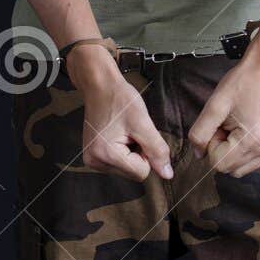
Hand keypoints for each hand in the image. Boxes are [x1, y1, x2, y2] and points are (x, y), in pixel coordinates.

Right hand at [65, 44, 173, 183]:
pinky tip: (117, 134)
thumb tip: (167, 175)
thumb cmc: (120, 100)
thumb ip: (157, 150)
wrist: (100, 85)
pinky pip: (117, 163)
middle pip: (133, 172)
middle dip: (138, 154)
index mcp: (107, 155)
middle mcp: (95, 162)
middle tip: (130, 131)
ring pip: (126, 168)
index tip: (138, 133)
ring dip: (130, 152)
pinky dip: (122, 151)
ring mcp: (91, 160)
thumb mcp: (143, 123)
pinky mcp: (92, 155)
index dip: (147, 154)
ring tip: (123, 131)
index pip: (141, 172)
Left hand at [187, 24, 259, 177]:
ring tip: (236, 126)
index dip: (211, 146)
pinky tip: (245, 129)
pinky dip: (243, 151)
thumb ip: (200, 132)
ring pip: (241, 169)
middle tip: (226, 125)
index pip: (219, 164)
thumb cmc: (242, 83)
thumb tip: (198, 154)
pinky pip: (253, 162)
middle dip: (221, 151)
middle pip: (230, 169)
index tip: (218, 125)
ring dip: (232, 152)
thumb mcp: (214, 105)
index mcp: (252, 139)